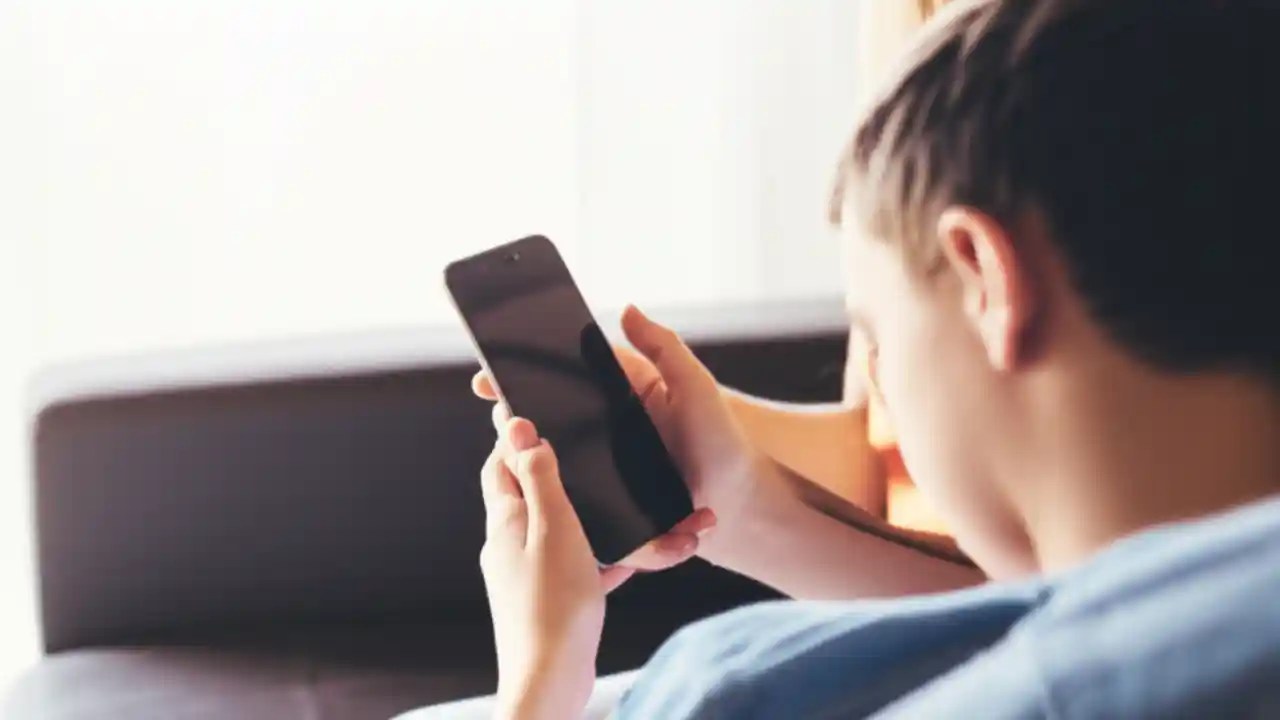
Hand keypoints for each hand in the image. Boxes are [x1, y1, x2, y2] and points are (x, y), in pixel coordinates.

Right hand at [473, 305, 767, 569]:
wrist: (739, 499)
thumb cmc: (721, 437)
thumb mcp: (694, 385)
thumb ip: (664, 347)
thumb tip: (627, 309)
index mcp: (621, 393)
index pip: (564, 377)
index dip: (523, 376)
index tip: (489, 378)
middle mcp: (607, 427)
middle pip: (550, 421)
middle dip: (518, 426)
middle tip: (502, 428)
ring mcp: (606, 467)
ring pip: (557, 466)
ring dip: (534, 468)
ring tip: (522, 469)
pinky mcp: (612, 503)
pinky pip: (582, 504)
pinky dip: (564, 504)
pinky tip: (552, 509)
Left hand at [481, 417, 622, 719]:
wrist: (552, 680)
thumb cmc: (552, 606)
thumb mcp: (554, 528)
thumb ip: (540, 478)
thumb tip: (520, 429)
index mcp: (506, 522)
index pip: (498, 465)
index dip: (512, 436)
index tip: (528, 409)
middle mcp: (510, 545)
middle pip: (527, 493)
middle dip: (552, 469)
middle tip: (578, 447)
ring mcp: (528, 575)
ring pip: (560, 530)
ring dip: (588, 513)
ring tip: (619, 501)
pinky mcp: (550, 600)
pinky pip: (580, 565)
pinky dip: (603, 555)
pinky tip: (634, 555)